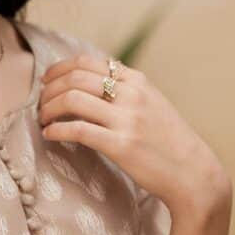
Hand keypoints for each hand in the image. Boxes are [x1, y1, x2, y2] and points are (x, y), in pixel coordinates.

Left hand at [39, 52, 230, 217]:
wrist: (193, 172)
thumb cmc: (169, 141)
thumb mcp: (151, 103)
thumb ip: (125, 89)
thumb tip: (88, 82)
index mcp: (137, 81)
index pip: (87, 62)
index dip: (59, 69)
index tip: (46, 80)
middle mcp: (131, 94)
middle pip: (75, 78)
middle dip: (50, 89)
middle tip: (41, 102)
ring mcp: (127, 119)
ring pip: (72, 99)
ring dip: (49, 108)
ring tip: (44, 119)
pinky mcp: (121, 145)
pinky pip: (78, 130)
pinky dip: (56, 130)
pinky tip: (50, 135)